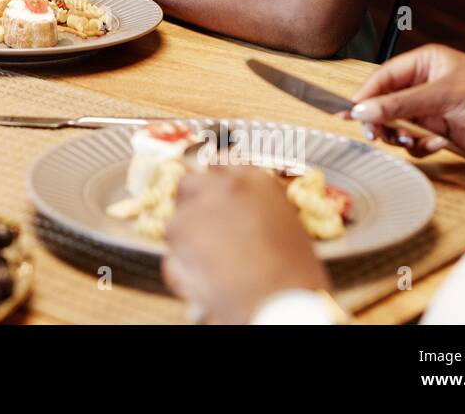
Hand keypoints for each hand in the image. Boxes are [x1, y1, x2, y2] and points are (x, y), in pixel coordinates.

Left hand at [162, 166, 330, 323]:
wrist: (281, 299)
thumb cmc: (293, 273)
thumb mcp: (284, 225)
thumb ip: (256, 208)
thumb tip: (238, 214)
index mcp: (254, 180)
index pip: (221, 164)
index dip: (214, 184)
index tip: (212, 198)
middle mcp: (222, 184)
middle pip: (190, 183)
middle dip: (191, 205)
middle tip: (203, 233)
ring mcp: (196, 204)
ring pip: (177, 218)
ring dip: (187, 240)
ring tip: (211, 267)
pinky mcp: (177, 229)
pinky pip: (171, 251)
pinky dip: (181, 269)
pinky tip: (204, 283)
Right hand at [347, 44, 464, 159]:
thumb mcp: (444, 95)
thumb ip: (400, 104)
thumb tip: (362, 110)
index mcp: (426, 62)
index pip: (384, 76)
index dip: (367, 95)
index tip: (352, 113)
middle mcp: (427, 84)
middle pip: (386, 102)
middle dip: (381, 119)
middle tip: (375, 134)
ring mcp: (434, 109)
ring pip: (398, 123)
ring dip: (401, 135)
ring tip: (410, 141)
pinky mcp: (442, 131)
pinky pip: (416, 140)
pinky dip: (421, 145)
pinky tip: (438, 144)